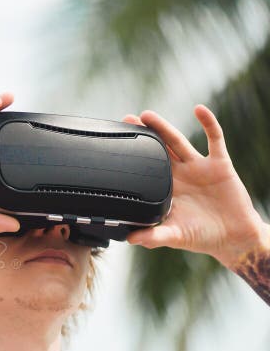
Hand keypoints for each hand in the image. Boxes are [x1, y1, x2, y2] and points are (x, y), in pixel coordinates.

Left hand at [122, 105, 269, 268]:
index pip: (146, 167)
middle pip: (157, 149)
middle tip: (126, 119)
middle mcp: (179, 175)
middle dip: (143, 135)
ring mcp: (198, 167)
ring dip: (163, 127)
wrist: (234, 237)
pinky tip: (199, 109)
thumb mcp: (174, 236)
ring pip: (177, 141)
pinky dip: (208, 123)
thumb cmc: (202, 237)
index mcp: (166, 189)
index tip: (116, 144)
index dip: (133, 155)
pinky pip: (215, 139)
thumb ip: (153, 236)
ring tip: (146, 114)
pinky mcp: (219, 164)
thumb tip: (130, 240)